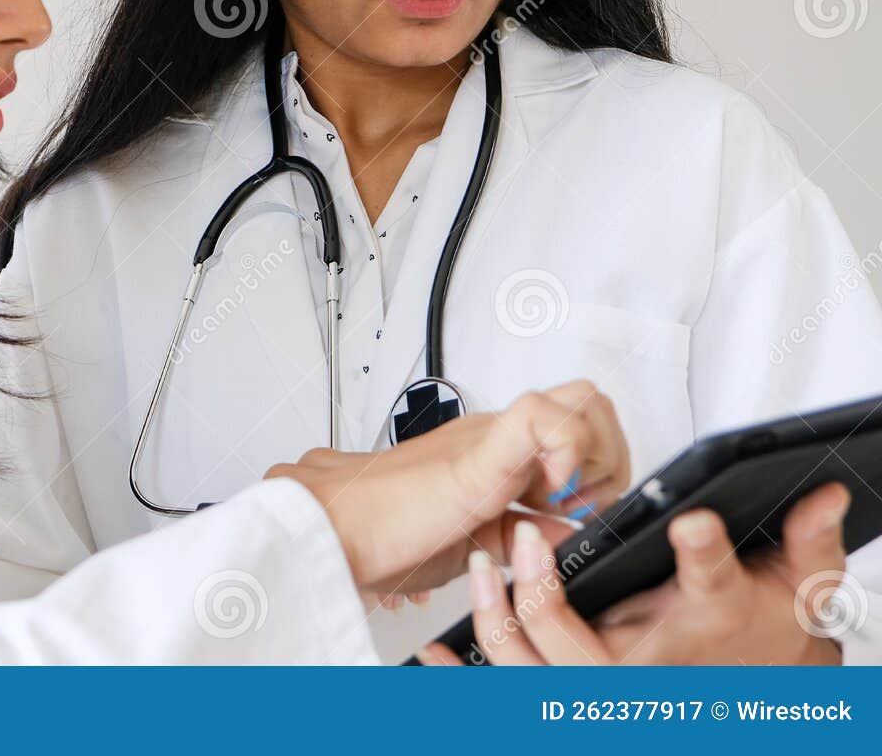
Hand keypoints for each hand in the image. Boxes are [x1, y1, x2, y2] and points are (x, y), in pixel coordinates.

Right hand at [266, 379, 629, 600]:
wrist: (335, 527)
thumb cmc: (384, 535)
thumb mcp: (476, 544)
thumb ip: (519, 538)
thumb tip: (563, 543)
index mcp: (499, 453)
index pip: (580, 426)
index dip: (601, 471)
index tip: (581, 521)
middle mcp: (499, 435)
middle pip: (591, 402)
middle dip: (608, 460)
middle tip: (578, 508)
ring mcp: (491, 437)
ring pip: (582, 399)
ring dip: (593, 454)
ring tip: (562, 503)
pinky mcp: (480, 450)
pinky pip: (543, 415)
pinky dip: (566, 450)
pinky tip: (549, 495)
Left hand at [419, 480, 851, 664]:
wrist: (750, 688)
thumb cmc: (758, 640)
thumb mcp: (794, 589)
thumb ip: (805, 543)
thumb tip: (824, 497)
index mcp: (702, 625)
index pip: (708, 585)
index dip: (702, 554)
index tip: (689, 522)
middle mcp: (648, 669)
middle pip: (583, 651)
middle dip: (546, 594)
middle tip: (528, 538)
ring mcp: (603, 690)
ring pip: (533, 675)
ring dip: (497, 621)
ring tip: (479, 568)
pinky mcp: (573, 698)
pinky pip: (508, 693)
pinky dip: (465, 676)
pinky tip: (436, 651)